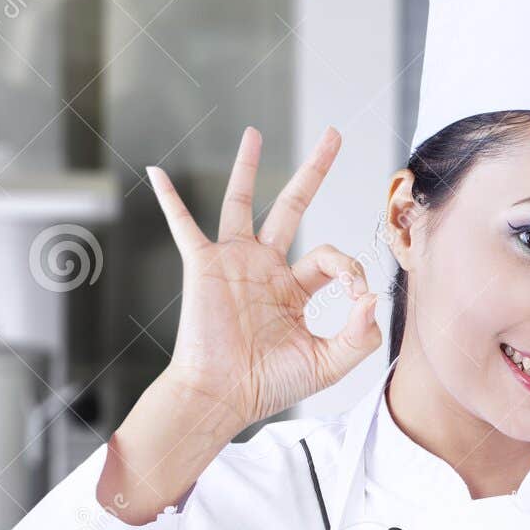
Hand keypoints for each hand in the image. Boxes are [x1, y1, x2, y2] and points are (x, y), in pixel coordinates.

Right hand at [145, 125, 381, 437]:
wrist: (223, 396)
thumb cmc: (269, 384)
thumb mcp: (328, 363)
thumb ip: (359, 335)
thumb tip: (373, 296)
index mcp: (294, 289)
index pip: (332, 258)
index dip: (351, 270)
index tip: (358, 295)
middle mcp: (265, 268)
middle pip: (293, 207)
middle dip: (313, 171)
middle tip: (334, 134)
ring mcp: (233, 262)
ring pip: (241, 202)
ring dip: (247, 167)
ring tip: (254, 133)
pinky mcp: (203, 265)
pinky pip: (183, 225)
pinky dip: (169, 200)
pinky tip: (155, 173)